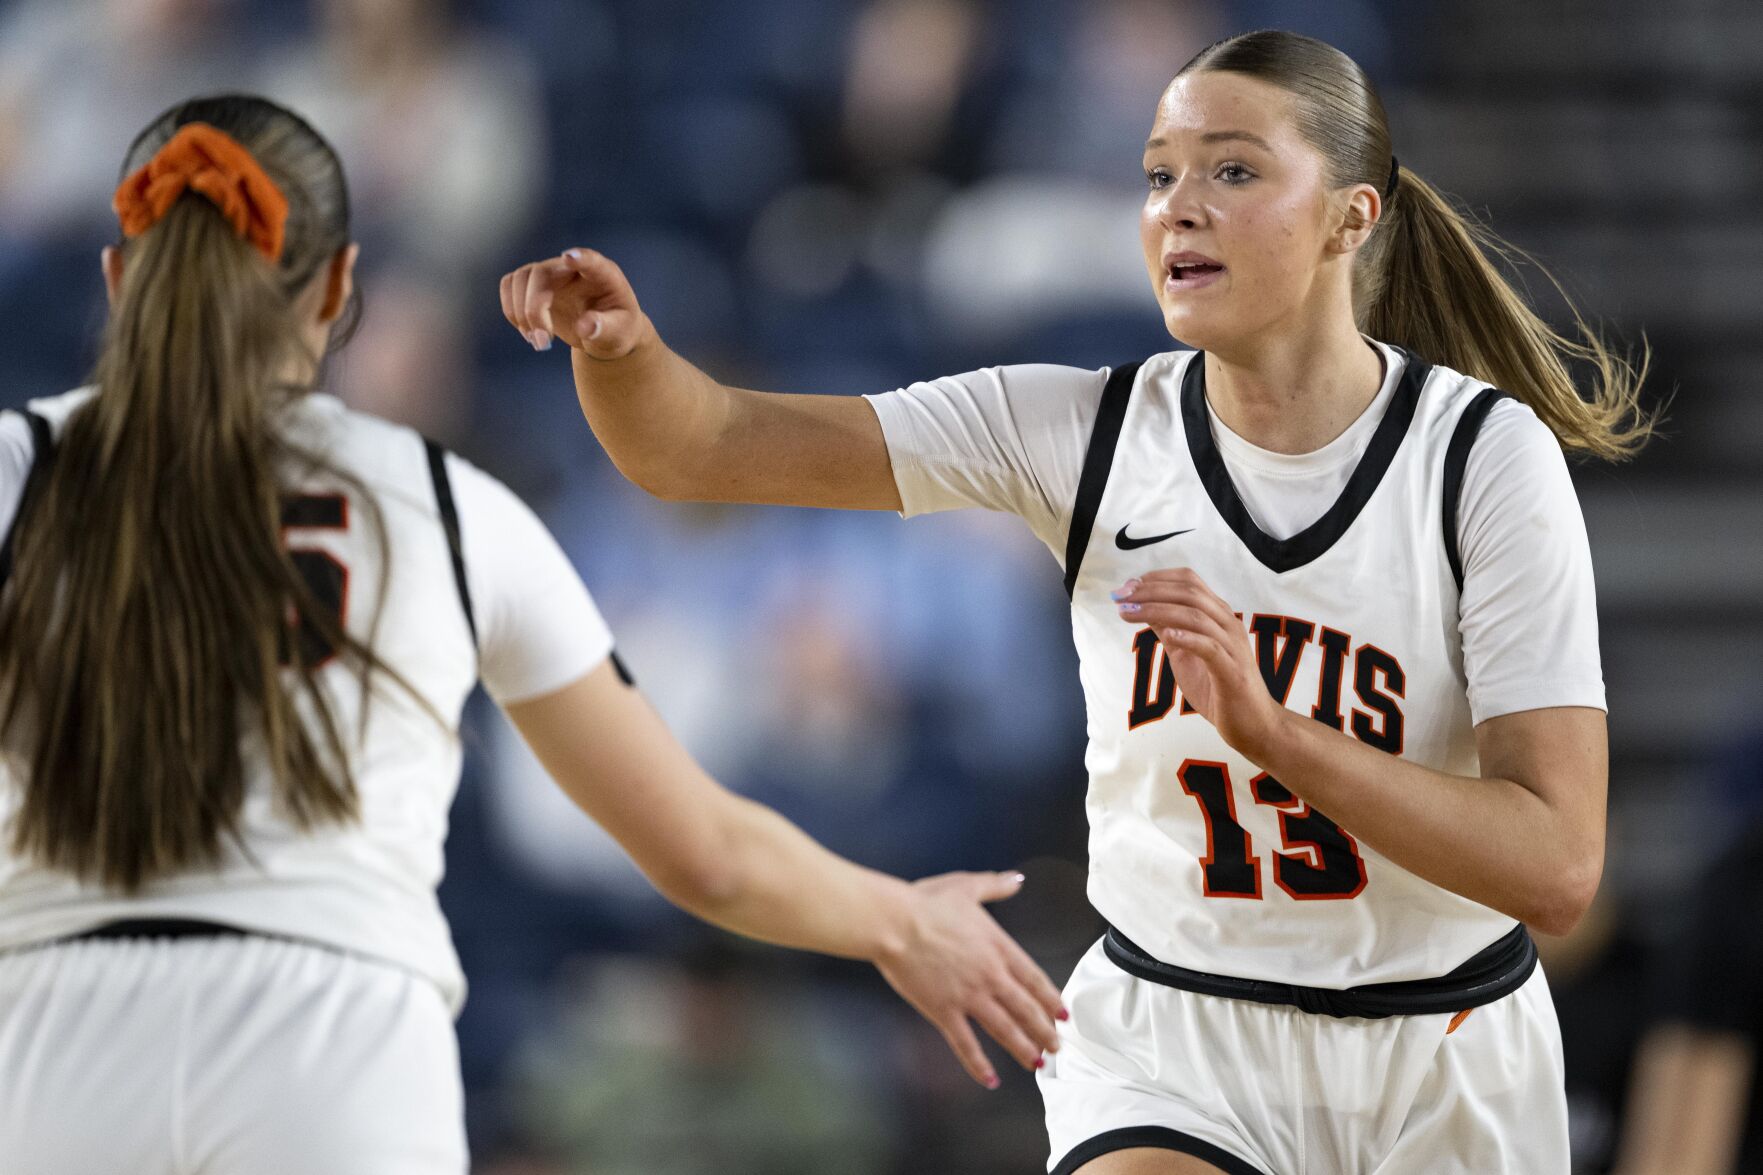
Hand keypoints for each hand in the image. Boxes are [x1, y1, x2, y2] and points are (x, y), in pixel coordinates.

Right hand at [498, 248, 651, 357]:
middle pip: (540, 274)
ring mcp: (551, 273)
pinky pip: (509, 286)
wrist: (604, 332)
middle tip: (543, 344)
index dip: (580, 258)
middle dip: (533, 310)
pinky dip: (512, 312)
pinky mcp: (534, 284)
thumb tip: (586, 326)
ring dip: (520, 313)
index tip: (569, 257)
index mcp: (603, 275)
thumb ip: (604, 328)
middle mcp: (573, 268)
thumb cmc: (616, 329)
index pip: (591, 260)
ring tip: (539, 343)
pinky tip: (530, 333)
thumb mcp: (618, 334)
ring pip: (520, 279)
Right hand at [872, 871, 1066, 1089]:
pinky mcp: (944, 1011)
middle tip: (1056, 1046)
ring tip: (1037, 1062)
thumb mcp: (966, 886)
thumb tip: (1016, 880)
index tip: (1062, 1014)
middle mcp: (991, 975)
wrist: (895, 923)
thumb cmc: (926, 902)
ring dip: (1023, 1048)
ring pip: (1004, 1029)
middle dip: (1044, 1030)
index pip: (1034, 979)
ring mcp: (969, 996)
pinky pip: (966, 1044)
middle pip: (1026, 1009)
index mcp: (998, 947)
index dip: (1050, 999)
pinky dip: (979, 1064)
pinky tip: (990, 1078)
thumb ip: (995, 885)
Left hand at [1112, 568, 1285, 758]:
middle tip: (1120, 597)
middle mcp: (1227, 624)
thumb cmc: (1219, 690)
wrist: (1254, 726)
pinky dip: (1187, 637)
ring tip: (1128, 613)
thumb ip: (1169, 631)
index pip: (1189, 581)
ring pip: (1196, 616)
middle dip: (1150, 591)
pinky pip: (1210, 647)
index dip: (1156, 579)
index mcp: (1218, 617)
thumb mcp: (1185, 655)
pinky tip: (1166, 635)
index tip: (1127, 586)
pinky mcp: (1232, 672)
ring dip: (1157, 610)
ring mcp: (1233, 647)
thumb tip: (1142, 608)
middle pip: (1189, 593)